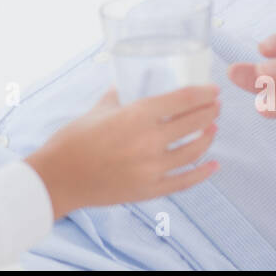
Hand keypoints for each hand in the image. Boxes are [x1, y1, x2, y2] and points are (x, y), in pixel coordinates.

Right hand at [25, 85, 219, 219]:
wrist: (59, 177)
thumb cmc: (73, 139)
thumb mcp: (98, 109)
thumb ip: (118, 97)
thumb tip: (126, 86)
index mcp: (136, 115)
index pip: (181, 100)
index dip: (202, 93)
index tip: (213, 89)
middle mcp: (149, 141)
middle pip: (192, 123)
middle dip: (209, 112)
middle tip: (216, 106)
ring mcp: (152, 168)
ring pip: (193, 151)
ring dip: (207, 138)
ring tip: (213, 128)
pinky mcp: (150, 189)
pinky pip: (185, 181)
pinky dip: (202, 173)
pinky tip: (214, 165)